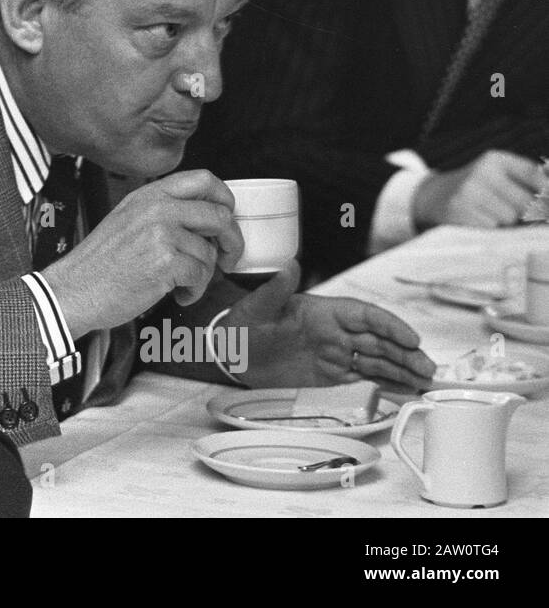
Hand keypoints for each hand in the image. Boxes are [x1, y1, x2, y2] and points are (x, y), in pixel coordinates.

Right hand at [43, 169, 243, 338]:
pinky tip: (177, 294)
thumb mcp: (127, 220)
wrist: (74, 289)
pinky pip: (200, 276)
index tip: (228, 217)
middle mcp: (156, 208)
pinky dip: (194, 291)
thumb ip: (163, 211)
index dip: (225, 199)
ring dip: (203, 275)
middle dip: (232, 241)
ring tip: (182, 284)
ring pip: (210, 252)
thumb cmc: (99, 264)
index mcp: (148, 195)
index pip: (203, 180)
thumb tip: (205, 220)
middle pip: (219, 215)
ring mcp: (161, 234)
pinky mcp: (165, 262)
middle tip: (228, 257)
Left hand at [226, 262, 435, 390]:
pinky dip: (386, 385)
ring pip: (377, 361)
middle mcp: (335, 332)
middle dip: (405, 352)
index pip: (365, 315)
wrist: (228, 354)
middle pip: (379, 340)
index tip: (410, 337)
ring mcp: (334, 355)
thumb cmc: (242, 324)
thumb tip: (290, 266)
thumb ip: (276, 290)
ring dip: (402, 369)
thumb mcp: (255, 307)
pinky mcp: (329, 377)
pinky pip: (363, 379)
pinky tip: (406, 390)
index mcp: (323, 311)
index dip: (390, 325)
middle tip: (428, 367)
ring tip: (426, 381)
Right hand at [412, 150, 541, 229]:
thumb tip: (547, 200)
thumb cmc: (477, 189)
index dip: (546, 192)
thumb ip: (527, 182)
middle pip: (525, 202)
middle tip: (516, 214)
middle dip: (526, 213)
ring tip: (492, 215)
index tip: (546, 204)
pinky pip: (491, 227)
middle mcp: (481, 172)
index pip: (533, 174)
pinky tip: (479, 221)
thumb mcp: (498, 175)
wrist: (433, 197)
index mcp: (495, 160)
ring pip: (510, 217)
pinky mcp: (459, 210)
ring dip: (506, 222)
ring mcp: (468, 191)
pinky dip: (489, 229)